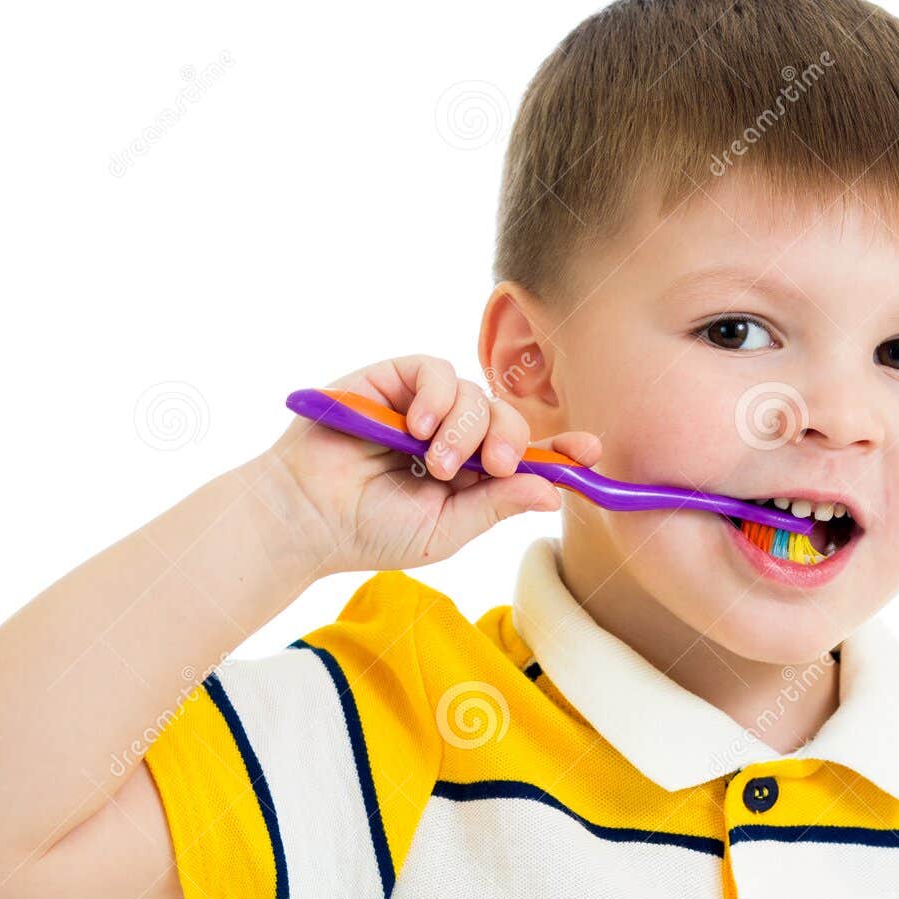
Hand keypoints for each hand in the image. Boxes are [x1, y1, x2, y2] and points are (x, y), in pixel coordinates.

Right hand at [261, 356, 602, 573]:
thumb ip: (495, 507)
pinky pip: (434, 368)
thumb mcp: (446, 530)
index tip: (590, 453)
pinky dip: (437, 395)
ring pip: (474, 395)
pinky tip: (419, 428)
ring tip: (434, 464)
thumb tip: (550, 492)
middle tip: (494, 467)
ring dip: (465, 430)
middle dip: (512, 441)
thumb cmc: (370, 530)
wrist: (308, 517)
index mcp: (472, 474)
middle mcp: (453, 435)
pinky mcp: (393, 379)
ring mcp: (423, 405)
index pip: (527, 454)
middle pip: (507, 419)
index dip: (560, 450)